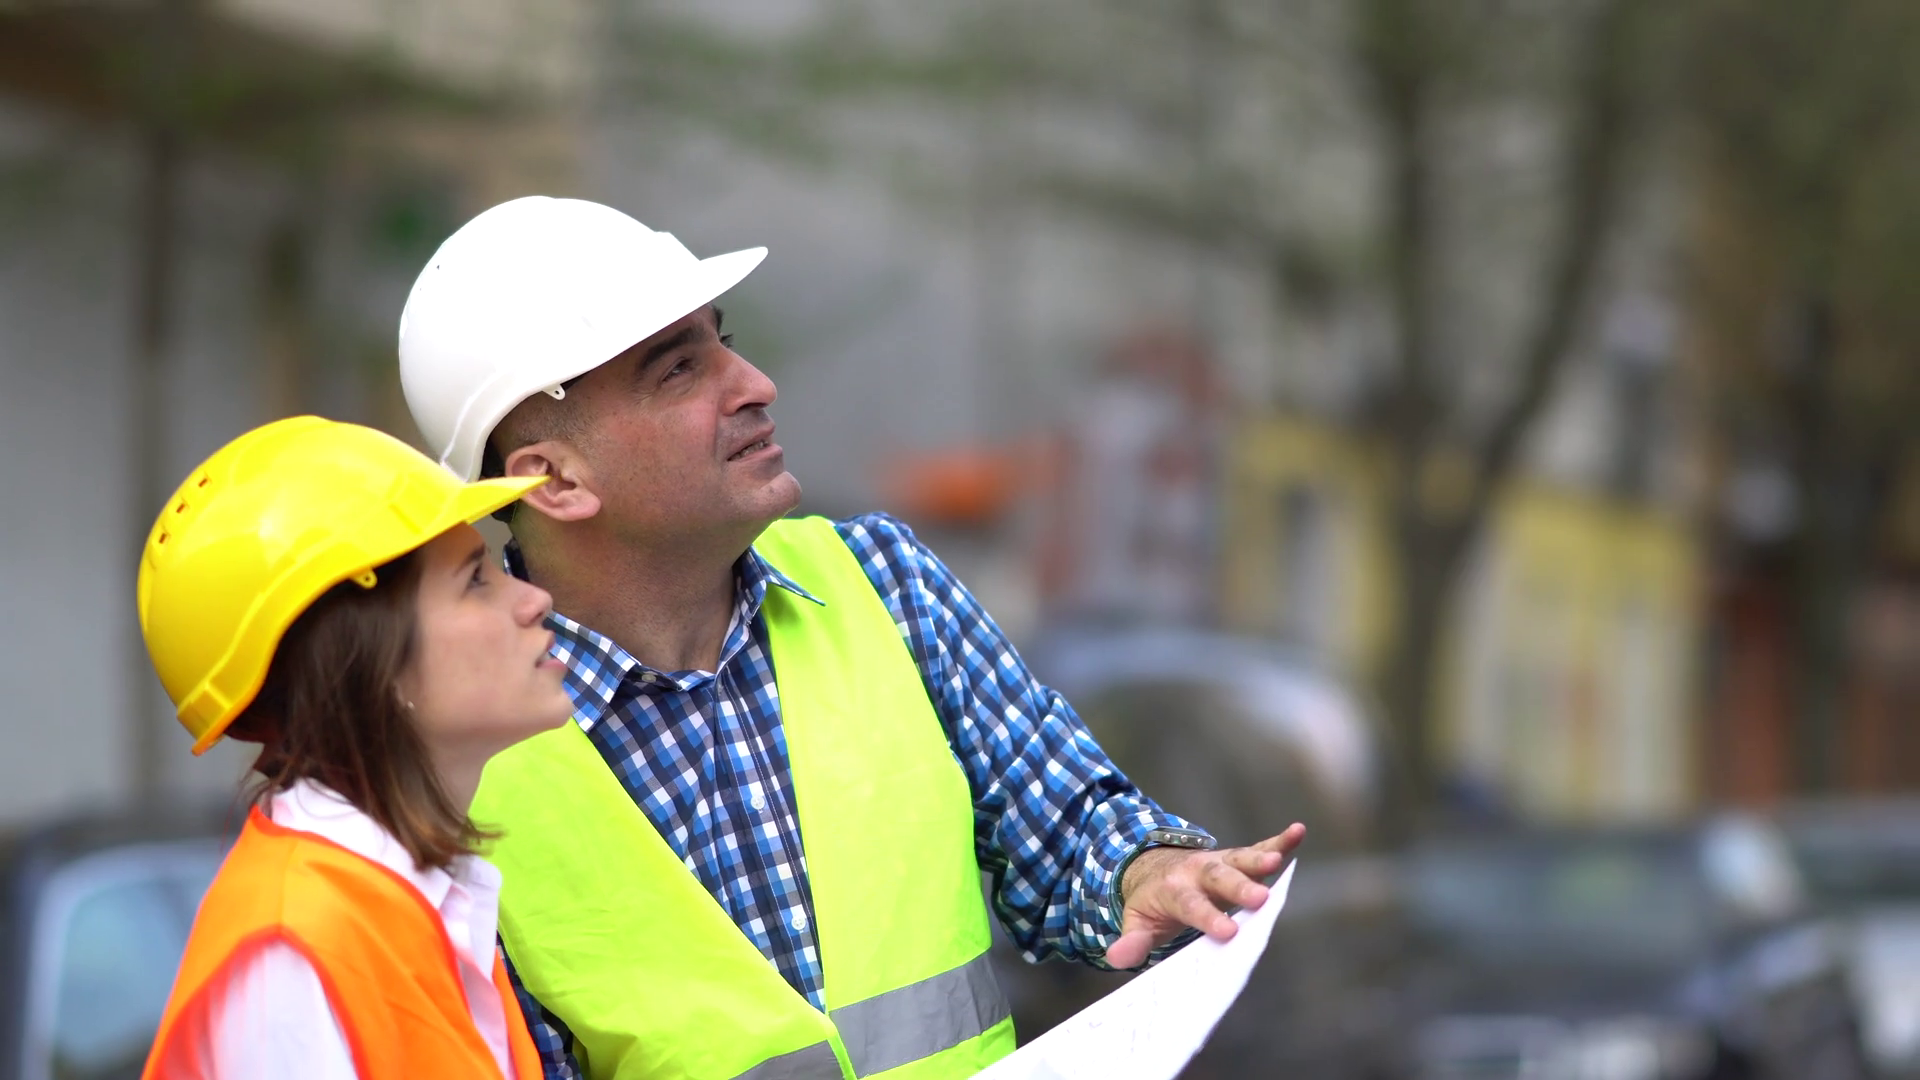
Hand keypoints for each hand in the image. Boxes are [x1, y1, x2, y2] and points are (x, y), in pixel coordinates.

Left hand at [1105, 824, 1305, 969]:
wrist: (1154, 868)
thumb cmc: (1151, 902)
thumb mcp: (1136, 921)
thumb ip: (1131, 940)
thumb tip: (1117, 957)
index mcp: (1173, 891)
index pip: (1191, 905)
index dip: (1208, 917)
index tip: (1228, 932)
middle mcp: (1197, 872)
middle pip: (1219, 878)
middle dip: (1239, 887)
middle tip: (1260, 898)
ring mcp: (1217, 862)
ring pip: (1239, 859)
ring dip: (1259, 858)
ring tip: (1278, 858)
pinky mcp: (1234, 859)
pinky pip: (1258, 847)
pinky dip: (1279, 840)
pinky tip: (1298, 831)